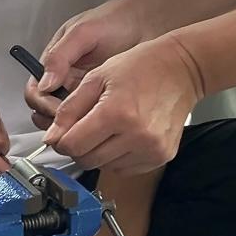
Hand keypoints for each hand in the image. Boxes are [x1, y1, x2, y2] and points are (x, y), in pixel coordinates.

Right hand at [32, 0, 146, 116]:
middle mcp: (65, 80)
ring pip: (67, 120)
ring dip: (74, 126)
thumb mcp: (83, 32)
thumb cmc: (114, 21)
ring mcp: (83, 92)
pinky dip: (93, 124)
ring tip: (92, 120)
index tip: (59, 111)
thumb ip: (59, 56)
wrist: (146, 22)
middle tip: (76, 122)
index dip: (43, 105)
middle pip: (45, 111)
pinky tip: (105, 120)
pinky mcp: (101, 101)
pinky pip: (90, 119)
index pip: (36, 92)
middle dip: (56, 121)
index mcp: (54, 63)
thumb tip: (43, 84)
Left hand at [43, 33, 203, 172]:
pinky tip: (124, 135)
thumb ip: (69, 109)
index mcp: (116, 113)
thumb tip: (52, 137)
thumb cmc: (142, 67)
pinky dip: (117, 157)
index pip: (72, 146)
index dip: (61, 140)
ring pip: (104, 167)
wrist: (183, 69)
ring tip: (109, 126)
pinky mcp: (160, 157)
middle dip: (78, 147)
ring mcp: (151, 149)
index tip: (62, 132)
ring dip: (98, 152)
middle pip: (87, 160)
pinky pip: (124, 168)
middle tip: (85, 127)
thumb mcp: (96, 78)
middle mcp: (136, 136)